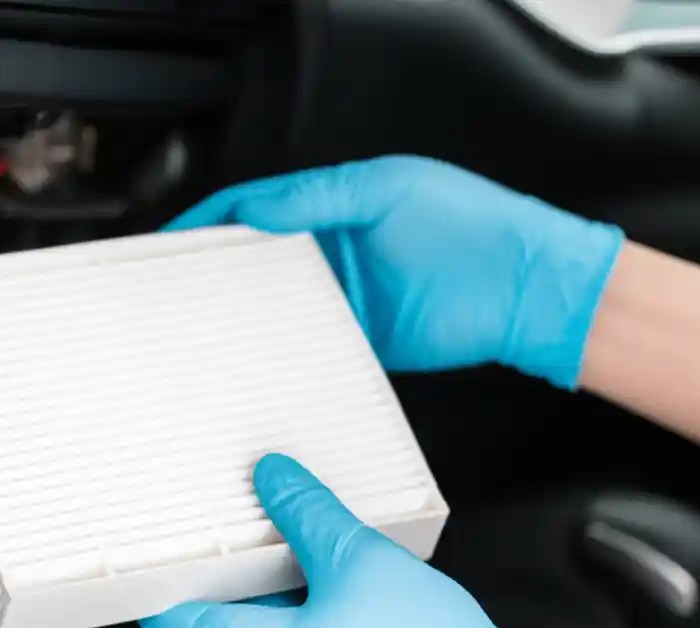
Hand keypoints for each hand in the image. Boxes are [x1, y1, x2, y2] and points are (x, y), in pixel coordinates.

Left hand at [139, 454, 616, 627]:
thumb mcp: (364, 563)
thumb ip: (308, 515)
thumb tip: (272, 477)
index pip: (173, 623)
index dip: (169, 580)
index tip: (169, 552)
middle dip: (241, 587)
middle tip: (256, 538)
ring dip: (282, 615)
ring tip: (313, 569)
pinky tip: (348, 616)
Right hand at [166, 156, 624, 388]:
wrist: (528, 289)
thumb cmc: (472, 225)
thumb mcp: (388, 192)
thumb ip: (318, 198)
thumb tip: (253, 207)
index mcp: (331, 207)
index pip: (253, 211)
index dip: (209, 225)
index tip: (172, 243)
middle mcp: (331, 254)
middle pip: (256, 265)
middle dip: (215, 277)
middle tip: (177, 294)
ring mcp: (344, 299)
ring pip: (276, 310)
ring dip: (244, 320)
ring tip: (204, 334)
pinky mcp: (361, 341)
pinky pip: (310, 348)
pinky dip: (283, 355)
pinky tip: (259, 363)